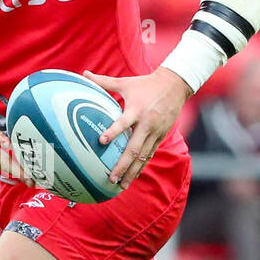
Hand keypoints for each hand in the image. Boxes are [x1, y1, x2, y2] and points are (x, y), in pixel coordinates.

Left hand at [84, 66, 189, 189]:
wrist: (175, 85)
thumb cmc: (146, 84)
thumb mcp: (125, 82)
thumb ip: (104, 82)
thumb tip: (84, 74)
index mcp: (136, 110)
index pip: (123, 123)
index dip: (113, 132)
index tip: (101, 141)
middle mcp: (146, 123)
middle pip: (134, 148)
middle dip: (122, 165)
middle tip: (111, 178)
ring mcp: (155, 132)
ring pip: (143, 156)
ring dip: (132, 172)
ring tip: (121, 185)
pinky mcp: (161, 136)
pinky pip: (150, 154)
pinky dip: (141, 166)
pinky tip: (133, 176)